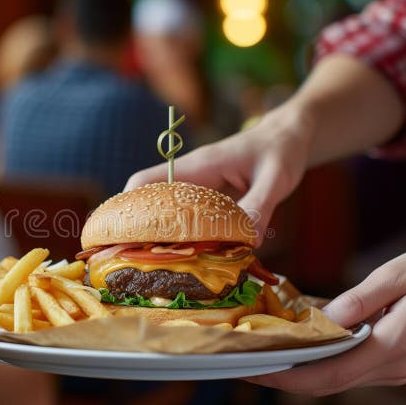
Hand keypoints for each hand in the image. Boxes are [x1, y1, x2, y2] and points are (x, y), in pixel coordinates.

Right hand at [125, 101, 313, 244]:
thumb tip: (247, 242)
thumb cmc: (281, 150)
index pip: (149, 181)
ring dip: (155, 236)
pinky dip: (180, 239)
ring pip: (166, 212)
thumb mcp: (276, 178)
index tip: (115, 234)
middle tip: (121, 260)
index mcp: (199, 166)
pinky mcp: (211, 202)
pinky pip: (187, 220)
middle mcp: (193, 178)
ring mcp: (200, 190)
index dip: (128, 205)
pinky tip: (182, 262)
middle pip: (149, 200)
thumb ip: (260, 206)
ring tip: (144, 267)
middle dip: (133, 228)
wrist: (290, 137)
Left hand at [246, 238, 405, 395]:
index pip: (328, 374)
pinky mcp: (396, 360)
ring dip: (301, 370)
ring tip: (264, 352)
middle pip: (327, 383)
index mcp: (393, 346)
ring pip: (337, 378)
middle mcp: (393, 366)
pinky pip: (351, 367)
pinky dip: (322, 360)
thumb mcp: (398, 274)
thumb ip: (359, 298)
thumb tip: (324, 318)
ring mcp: (396, 368)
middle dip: (283, 377)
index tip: (253, 369)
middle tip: (244, 362)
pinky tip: (300, 343)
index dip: (286, 377)